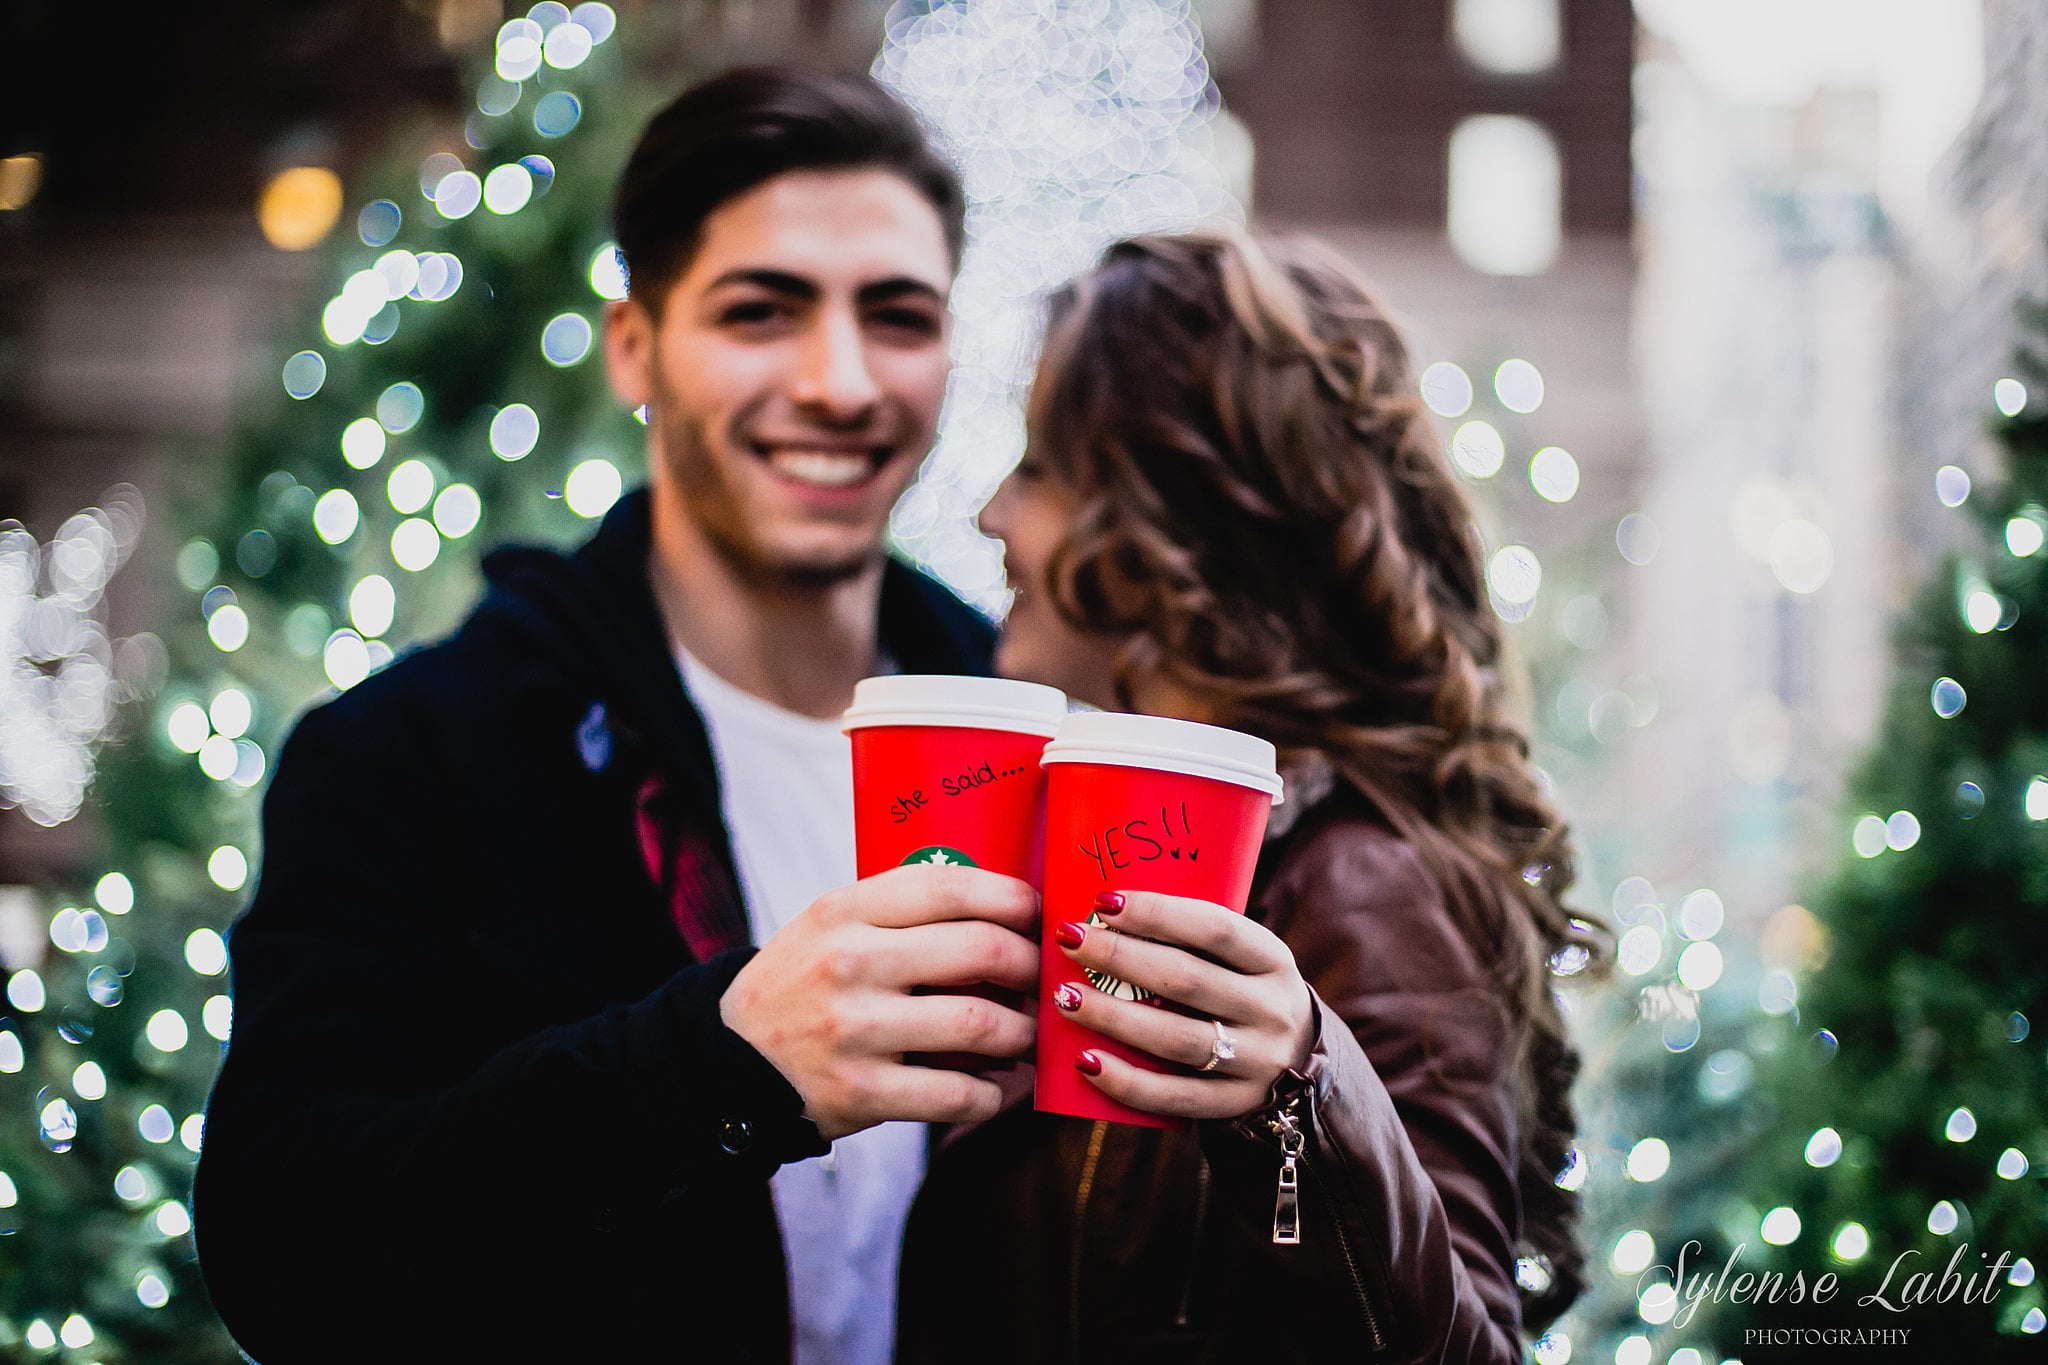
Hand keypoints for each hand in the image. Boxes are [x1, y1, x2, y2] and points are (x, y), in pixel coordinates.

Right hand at [720, 864, 1039, 1140]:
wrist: (727, 1061)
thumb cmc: (803, 984)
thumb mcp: (831, 925)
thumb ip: (902, 911)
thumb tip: (1008, 910)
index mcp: (842, 912)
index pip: (949, 887)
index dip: (1012, 897)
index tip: (1038, 911)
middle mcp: (848, 963)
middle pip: (981, 951)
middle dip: (1031, 966)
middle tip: (1044, 979)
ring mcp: (854, 1031)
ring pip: (980, 1023)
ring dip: (1022, 1033)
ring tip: (1026, 1035)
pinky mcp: (861, 1093)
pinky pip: (957, 1094)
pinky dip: (992, 1095)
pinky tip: (995, 1087)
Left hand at [1052, 890, 1314, 1119]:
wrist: (1296, 1061)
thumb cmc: (1243, 991)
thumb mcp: (1242, 958)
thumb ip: (1193, 939)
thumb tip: (1107, 911)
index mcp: (1273, 960)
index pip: (1215, 929)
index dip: (1157, 913)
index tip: (1104, 902)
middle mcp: (1271, 1010)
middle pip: (1187, 980)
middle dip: (1120, 957)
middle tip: (1070, 941)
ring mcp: (1257, 1062)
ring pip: (1176, 1039)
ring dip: (1114, 1017)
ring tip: (1065, 997)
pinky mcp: (1234, 1104)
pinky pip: (1173, 1097)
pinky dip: (1126, 1081)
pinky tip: (1086, 1062)